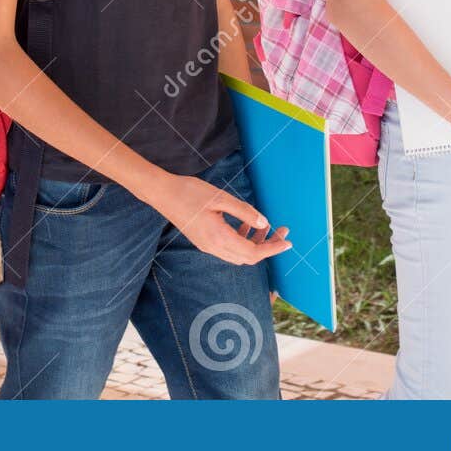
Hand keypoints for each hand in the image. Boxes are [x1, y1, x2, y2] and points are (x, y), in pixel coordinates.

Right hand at [152, 174, 290, 265]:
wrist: (162, 194)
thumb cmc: (189, 192)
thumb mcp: (220, 198)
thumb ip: (244, 212)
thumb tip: (264, 223)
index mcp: (219, 238)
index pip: (254, 252)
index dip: (273, 248)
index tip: (288, 242)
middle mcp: (214, 248)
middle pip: (248, 257)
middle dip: (268, 246)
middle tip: (282, 231)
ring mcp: (207, 247)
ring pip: (239, 254)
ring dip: (255, 243)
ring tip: (266, 225)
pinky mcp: (204, 242)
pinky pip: (229, 248)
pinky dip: (242, 240)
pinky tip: (246, 225)